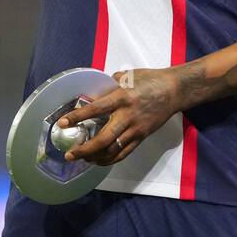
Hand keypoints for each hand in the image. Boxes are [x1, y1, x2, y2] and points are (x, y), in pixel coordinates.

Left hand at [57, 67, 180, 166]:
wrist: (174, 91)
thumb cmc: (150, 80)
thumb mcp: (128, 76)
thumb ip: (110, 84)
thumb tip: (95, 92)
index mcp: (122, 97)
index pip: (96, 109)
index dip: (77, 117)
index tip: (62, 123)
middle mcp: (127, 116)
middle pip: (103, 139)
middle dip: (85, 149)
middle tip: (70, 155)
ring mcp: (135, 129)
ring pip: (113, 150)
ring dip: (95, 157)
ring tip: (81, 159)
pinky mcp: (141, 137)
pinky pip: (124, 153)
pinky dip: (110, 159)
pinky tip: (98, 160)